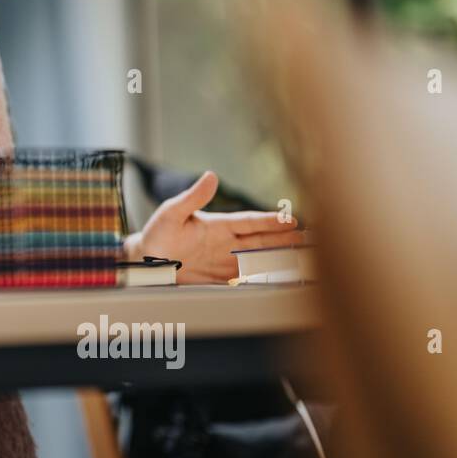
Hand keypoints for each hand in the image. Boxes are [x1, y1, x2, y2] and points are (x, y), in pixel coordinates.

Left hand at [125, 170, 304, 283]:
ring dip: (281, 260)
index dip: (272, 222)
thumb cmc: (156, 233)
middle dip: (287, 240)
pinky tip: (280, 282)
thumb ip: (192, 198)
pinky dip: (263, 281)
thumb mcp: (171, 213)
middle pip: (262, 241)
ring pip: (258, 261)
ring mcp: (224, 262)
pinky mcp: (219, 279)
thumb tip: (211, 175)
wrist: (144, 261)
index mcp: (218, 225)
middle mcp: (226, 243)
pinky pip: (245, 280)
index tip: (293, 220)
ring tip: (306, 261)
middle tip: (312, 240)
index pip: (251, 222)